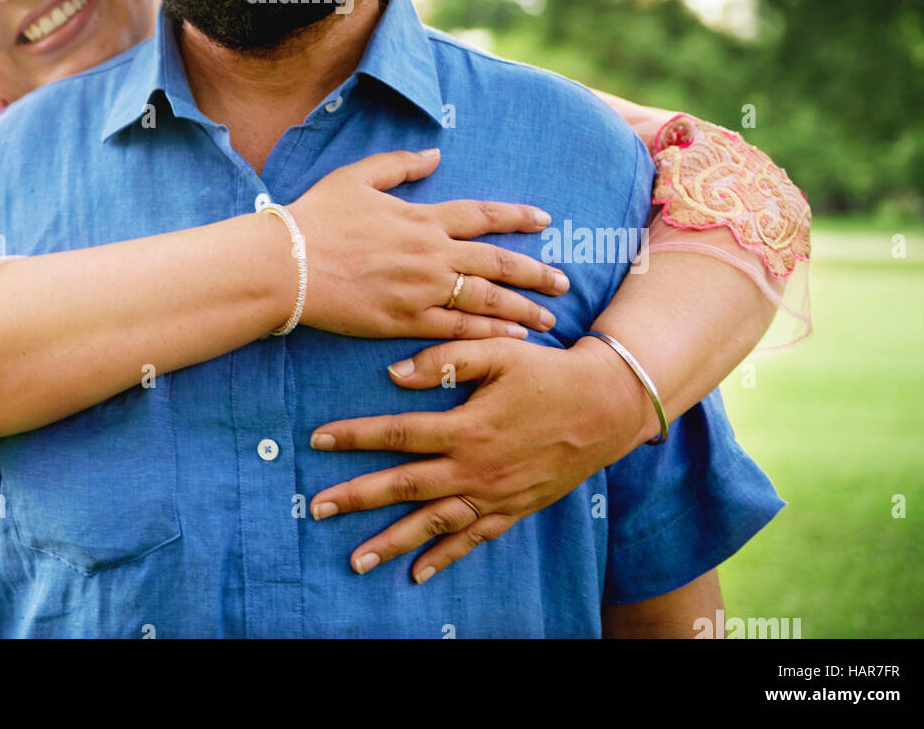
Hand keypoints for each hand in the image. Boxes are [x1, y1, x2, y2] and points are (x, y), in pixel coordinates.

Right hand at [286, 149, 568, 340]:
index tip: (543, 219)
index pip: (482, 214)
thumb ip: (399, 165)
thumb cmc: (318, 217)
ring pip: (486, 300)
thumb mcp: (358, 177)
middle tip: (563, 281)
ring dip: (522, 308)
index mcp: (422, 217)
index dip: (516, 216)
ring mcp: (421, 290)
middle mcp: (430, 254)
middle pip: (497, 262)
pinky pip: (458, 329)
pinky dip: (489, 333)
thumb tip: (435, 155)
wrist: (287, 263)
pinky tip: (512, 338)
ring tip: (548, 318)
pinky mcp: (405, 321)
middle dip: (535, 271)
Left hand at [307, 335, 646, 581]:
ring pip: (433, 524)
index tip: (318, 439)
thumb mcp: (499, 352)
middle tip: (317, 509)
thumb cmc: (548, 371)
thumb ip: (446, 359)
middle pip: (405, 486)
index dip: (356, 436)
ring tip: (355, 560)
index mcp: (467, 427)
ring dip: (392, 542)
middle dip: (358, 498)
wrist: (606, 405)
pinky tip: (417, 573)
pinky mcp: (515, 509)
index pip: (399, 434)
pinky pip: (473, 539)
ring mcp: (495, 495)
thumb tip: (394, 375)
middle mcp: (476, 468)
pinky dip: (444, 557)